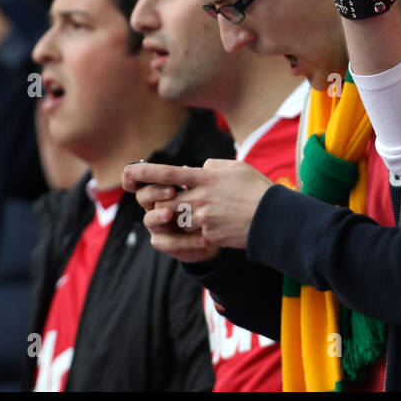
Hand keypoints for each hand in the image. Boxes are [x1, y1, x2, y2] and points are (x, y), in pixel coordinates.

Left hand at [124, 159, 273, 250]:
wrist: (273, 218)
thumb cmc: (258, 189)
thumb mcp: (238, 168)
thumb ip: (214, 166)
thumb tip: (199, 168)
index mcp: (206, 178)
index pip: (168, 174)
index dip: (145, 172)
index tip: (127, 171)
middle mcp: (200, 198)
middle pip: (166, 202)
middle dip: (162, 204)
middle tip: (169, 203)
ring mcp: (203, 218)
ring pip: (178, 220)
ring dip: (183, 218)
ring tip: (205, 215)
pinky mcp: (208, 235)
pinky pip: (194, 234)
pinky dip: (200, 231)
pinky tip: (220, 226)